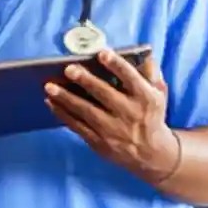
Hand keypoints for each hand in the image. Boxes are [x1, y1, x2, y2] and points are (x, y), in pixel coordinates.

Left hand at [45, 49, 180, 182]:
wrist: (152, 154)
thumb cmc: (150, 114)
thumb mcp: (158, 93)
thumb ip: (150, 73)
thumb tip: (142, 53)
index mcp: (147, 98)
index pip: (131, 78)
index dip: (117, 65)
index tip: (102, 53)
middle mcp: (130, 114)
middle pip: (105, 94)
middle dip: (86, 81)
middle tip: (68, 69)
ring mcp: (114, 130)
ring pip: (87, 112)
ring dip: (66, 98)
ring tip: (49, 86)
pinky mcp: (100, 143)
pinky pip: (78, 127)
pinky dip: (63, 114)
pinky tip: (50, 102)